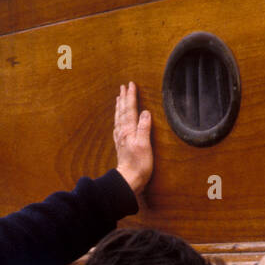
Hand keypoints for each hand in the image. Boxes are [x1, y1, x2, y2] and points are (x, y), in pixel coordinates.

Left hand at [114, 81, 152, 197]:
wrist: (128, 179)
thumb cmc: (139, 164)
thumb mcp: (145, 145)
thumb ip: (144, 127)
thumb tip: (146, 112)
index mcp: (129, 130)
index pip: (130, 109)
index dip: (131, 97)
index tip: (131, 85)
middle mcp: (123, 132)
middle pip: (122, 111)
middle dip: (123, 98)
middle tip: (123, 87)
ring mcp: (121, 139)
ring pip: (119, 118)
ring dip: (119, 107)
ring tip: (119, 98)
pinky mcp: (121, 145)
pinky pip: (118, 127)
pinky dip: (118, 119)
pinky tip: (118, 120)